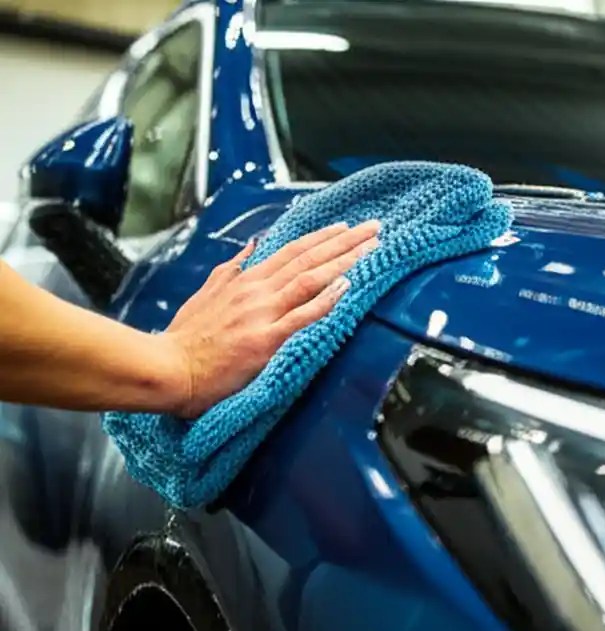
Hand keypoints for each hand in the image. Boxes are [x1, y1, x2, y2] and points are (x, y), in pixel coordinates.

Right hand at [154, 220, 378, 418]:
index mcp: (245, 280)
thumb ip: (230, 269)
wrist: (169, 368)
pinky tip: (347, 287)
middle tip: (374, 228)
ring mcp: (262, 314)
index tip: (346, 228)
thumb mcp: (206, 293)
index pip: (291, 251)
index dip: (321, 238)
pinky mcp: (265, 340)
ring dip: (343, 261)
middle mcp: (257, 291)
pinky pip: (302, 316)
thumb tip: (251, 245)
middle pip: (308, 258)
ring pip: (310, 279)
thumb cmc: (186, 338)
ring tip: (370, 248)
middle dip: (344, 241)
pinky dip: (326, 300)